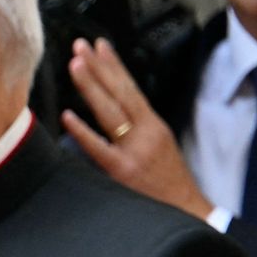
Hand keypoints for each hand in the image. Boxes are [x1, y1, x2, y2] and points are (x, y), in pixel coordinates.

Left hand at [61, 37, 215, 219]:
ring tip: (74, 64)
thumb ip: (134, 133)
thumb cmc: (169, 185)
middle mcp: (145, 133)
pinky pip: (99, 149)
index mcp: (153, 126)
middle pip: (120, 92)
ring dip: (92, 85)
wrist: (188, 212)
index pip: (130, 88)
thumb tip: (109, 120)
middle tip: (80, 45)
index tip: (99, 45)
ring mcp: (134, 150)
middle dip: (99, 66)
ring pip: (110, 112)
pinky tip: (68, 115)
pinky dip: (83, 131)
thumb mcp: (157, 150)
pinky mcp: (123, 171)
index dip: (114, 65)